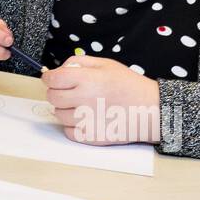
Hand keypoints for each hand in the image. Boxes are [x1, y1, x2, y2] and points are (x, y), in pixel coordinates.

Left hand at [41, 55, 160, 144]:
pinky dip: (73, 126)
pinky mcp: (91, 136)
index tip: (51, 79)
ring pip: (59, 115)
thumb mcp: (106, 64)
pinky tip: (87, 118)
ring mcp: (87, 120)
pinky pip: (68, 131)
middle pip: (52, 97)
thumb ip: (79, 62)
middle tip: (69, 92)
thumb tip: (58, 69)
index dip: (49, 78)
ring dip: (66, 109)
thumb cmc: (129, 86)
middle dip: (56, 93)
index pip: (52, 79)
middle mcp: (84, 99)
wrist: (150, 109)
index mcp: (87, 79)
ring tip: (83, 105)